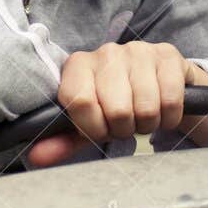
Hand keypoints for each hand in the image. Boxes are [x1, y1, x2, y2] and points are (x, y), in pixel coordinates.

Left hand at [26, 42, 207, 166]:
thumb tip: (36, 157)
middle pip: (116, 110)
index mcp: (78, 66)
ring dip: (148, 124)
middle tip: (125, 124)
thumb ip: (62, 141)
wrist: (159, 85)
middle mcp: (106, 52)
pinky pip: (170, 101)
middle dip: (124, 129)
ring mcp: (138, 50)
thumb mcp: (87, 124)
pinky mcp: (168, 55)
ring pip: (146, 108)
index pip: (80, 102)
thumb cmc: (116, 105)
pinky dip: (169, 117)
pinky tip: (163, 110)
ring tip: (143, 116)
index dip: (94, 128)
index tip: (100, 131)